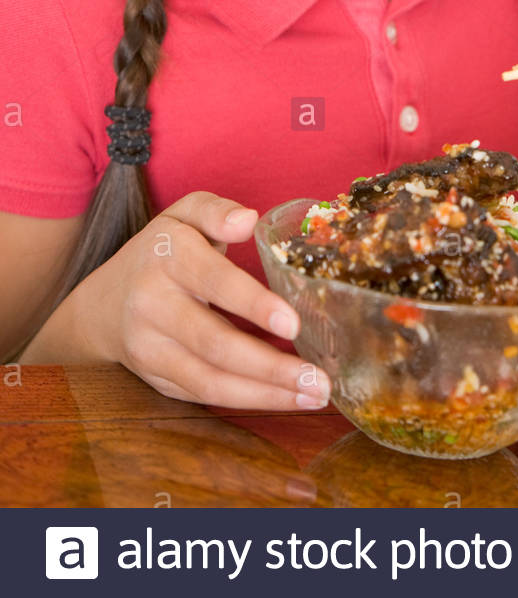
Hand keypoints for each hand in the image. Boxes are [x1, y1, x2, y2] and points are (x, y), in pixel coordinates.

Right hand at [69, 190, 330, 409]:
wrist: (104, 303)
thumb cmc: (163, 252)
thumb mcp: (183, 214)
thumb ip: (216, 210)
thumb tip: (249, 218)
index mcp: (168, 257)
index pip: (214, 282)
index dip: (253, 304)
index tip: (294, 323)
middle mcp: (153, 306)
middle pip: (214, 344)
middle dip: (269, 366)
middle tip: (319, 379)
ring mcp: (151, 349)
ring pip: (210, 381)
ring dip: (265, 394)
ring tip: (313, 396)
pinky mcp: (157, 380)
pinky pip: (204, 396)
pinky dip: (248, 401)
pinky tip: (285, 397)